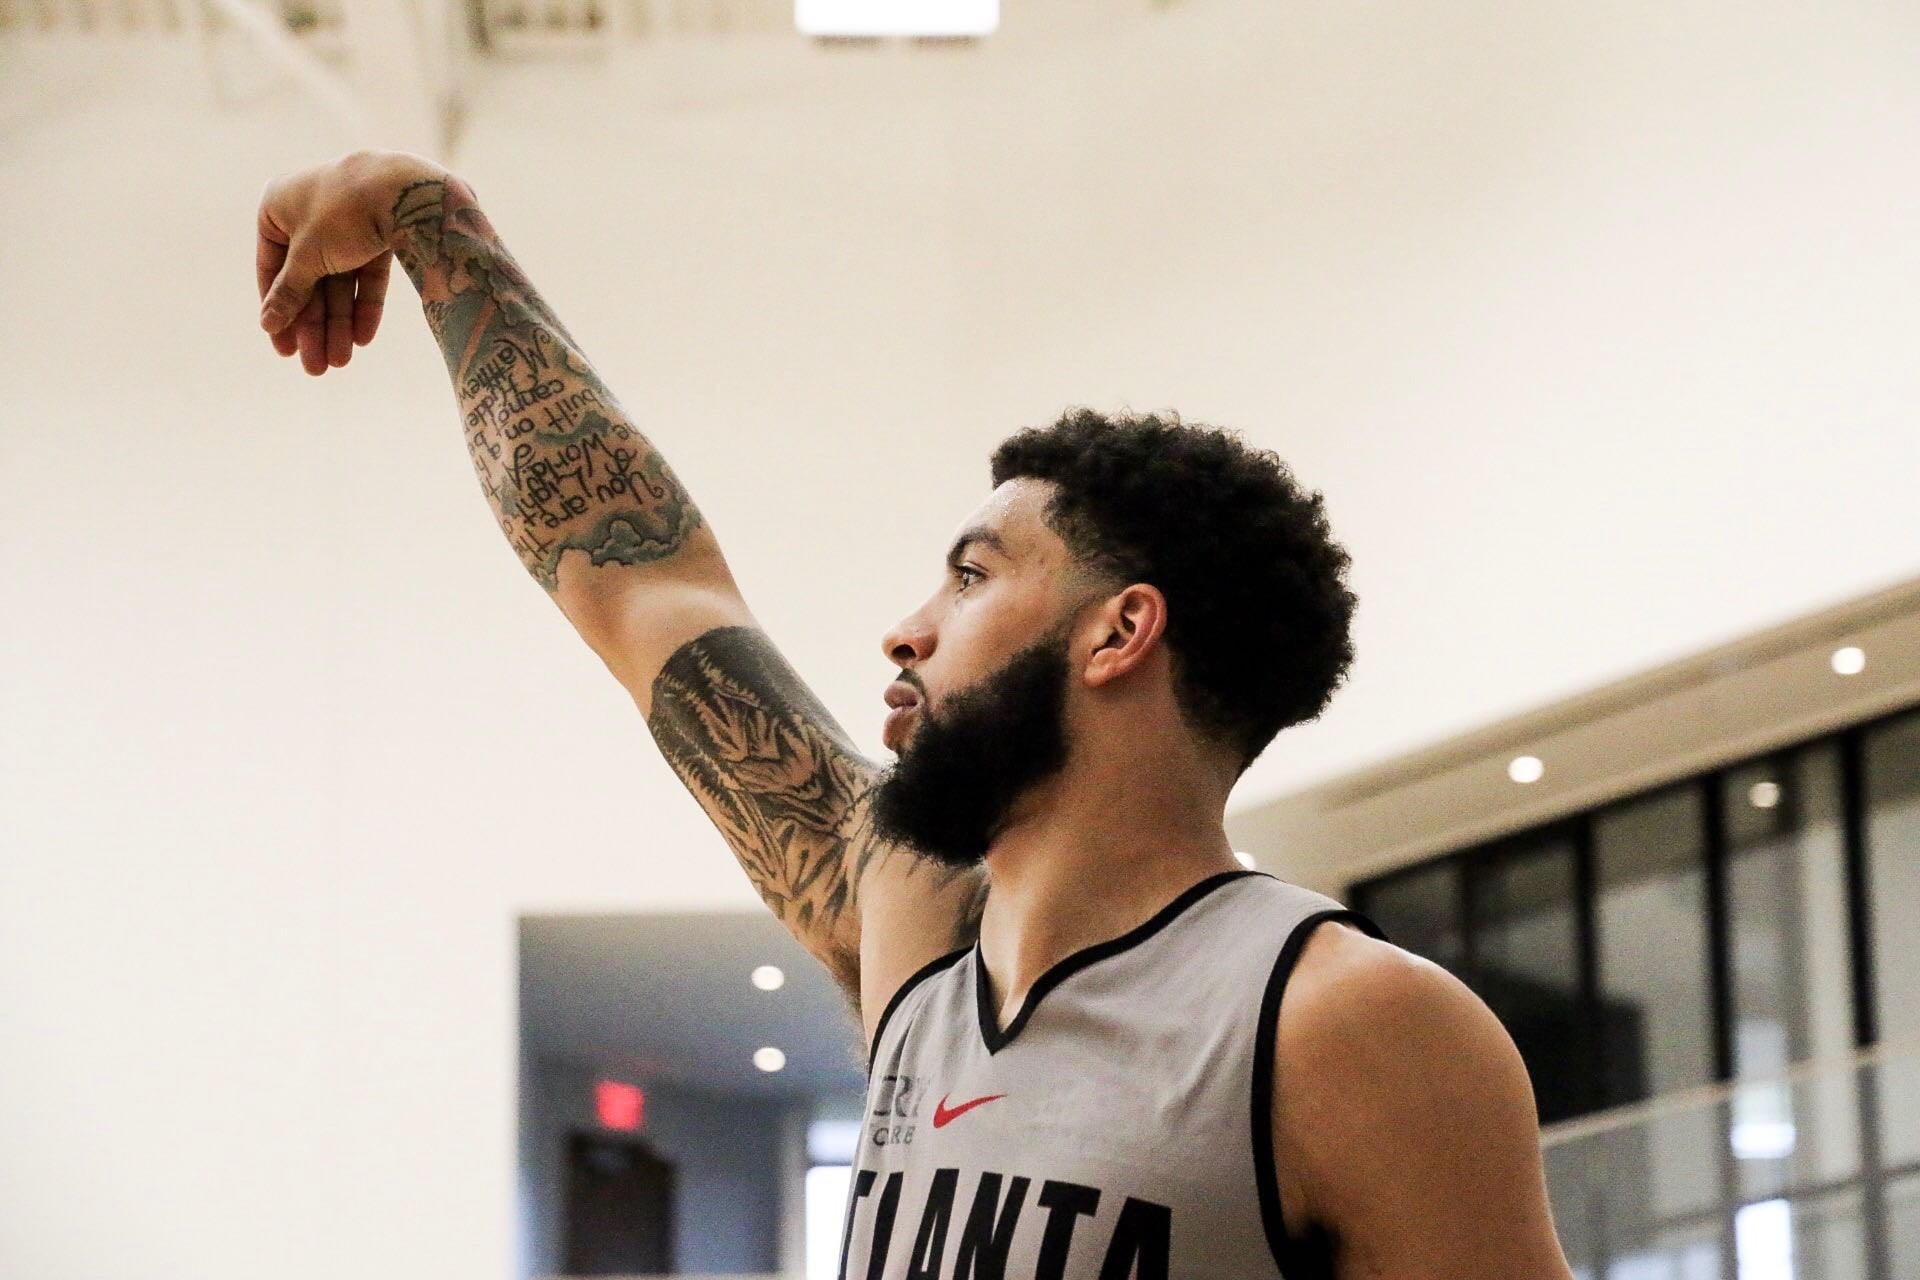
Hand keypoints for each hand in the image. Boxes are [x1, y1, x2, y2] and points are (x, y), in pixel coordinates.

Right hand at [255, 149, 443, 374]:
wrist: (405, 187)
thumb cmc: (343, 213)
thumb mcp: (308, 257)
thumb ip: (289, 291)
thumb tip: (267, 323)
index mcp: (277, 206)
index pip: (271, 267)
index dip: (278, 310)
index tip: (283, 348)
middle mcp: (310, 211)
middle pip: (309, 279)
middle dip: (314, 326)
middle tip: (316, 368)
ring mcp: (347, 221)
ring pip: (339, 281)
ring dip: (339, 323)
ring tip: (340, 361)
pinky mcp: (381, 230)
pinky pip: (367, 274)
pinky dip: (365, 305)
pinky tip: (364, 338)